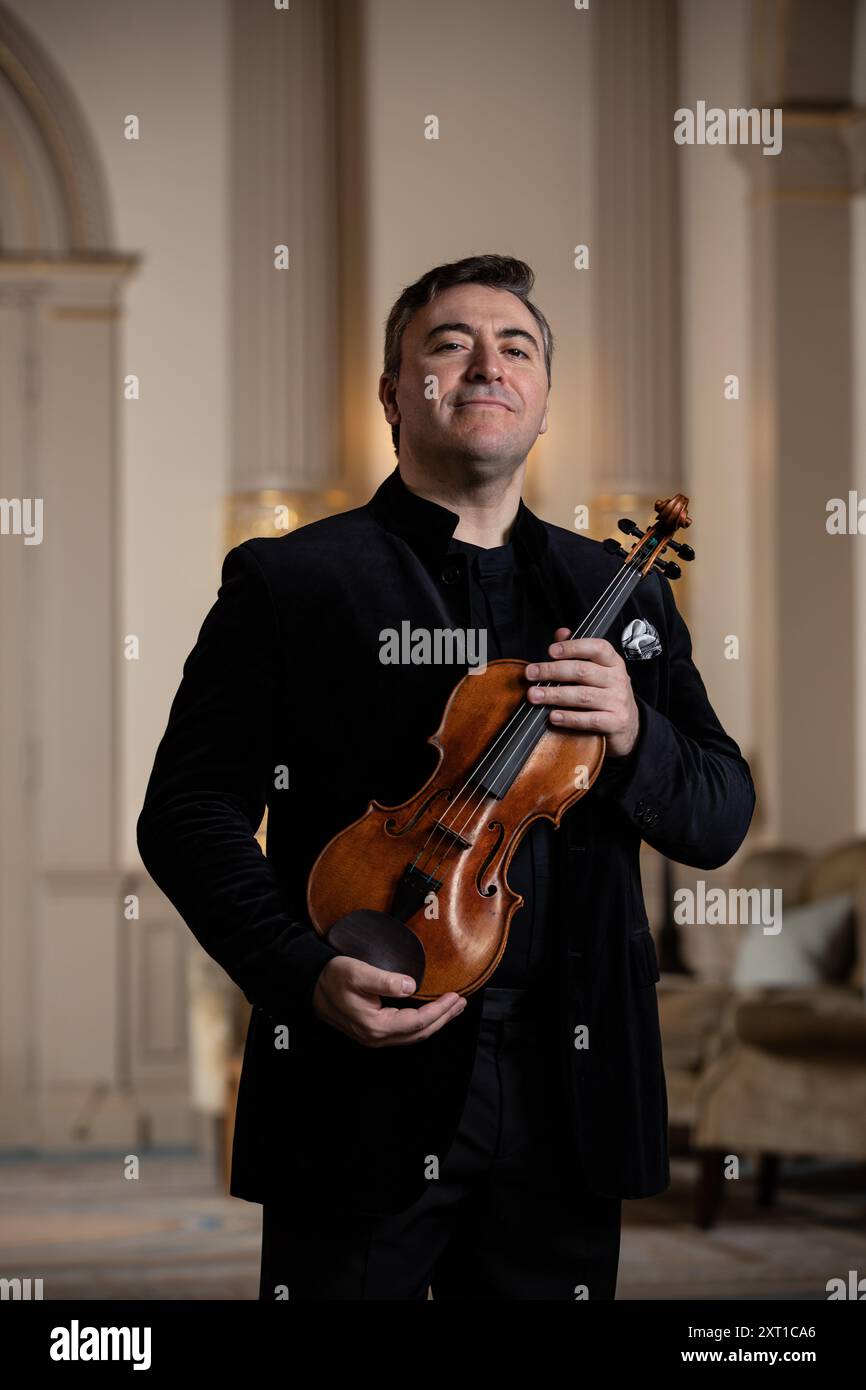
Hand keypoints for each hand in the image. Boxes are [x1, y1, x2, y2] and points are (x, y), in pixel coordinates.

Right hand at [312, 956, 465, 1046]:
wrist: (311, 985)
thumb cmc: (333, 976)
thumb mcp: (358, 973)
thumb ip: (385, 981)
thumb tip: (411, 986)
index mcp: (375, 1026)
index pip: (418, 1022)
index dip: (440, 1010)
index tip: (455, 996)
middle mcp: (376, 1038)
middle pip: (419, 1033)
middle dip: (443, 1018)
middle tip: (461, 1002)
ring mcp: (374, 1038)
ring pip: (413, 1035)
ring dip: (435, 1022)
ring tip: (452, 1008)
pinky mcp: (372, 1033)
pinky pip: (404, 1033)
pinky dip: (422, 1024)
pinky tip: (430, 1014)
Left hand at [525, 627, 639, 758]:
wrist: (629, 725)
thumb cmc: (606, 693)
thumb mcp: (598, 669)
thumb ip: (578, 651)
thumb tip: (561, 633)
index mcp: (613, 662)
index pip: (596, 648)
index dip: (573, 647)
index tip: (550, 651)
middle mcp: (618, 679)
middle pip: (582, 671)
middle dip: (552, 671)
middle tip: (531, 673)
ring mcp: (618, 701)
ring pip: (582, 695)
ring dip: (554, 695)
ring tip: (534, 695)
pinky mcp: (615, 722)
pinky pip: (589, 719)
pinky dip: (569, 718)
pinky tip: (553, 716)